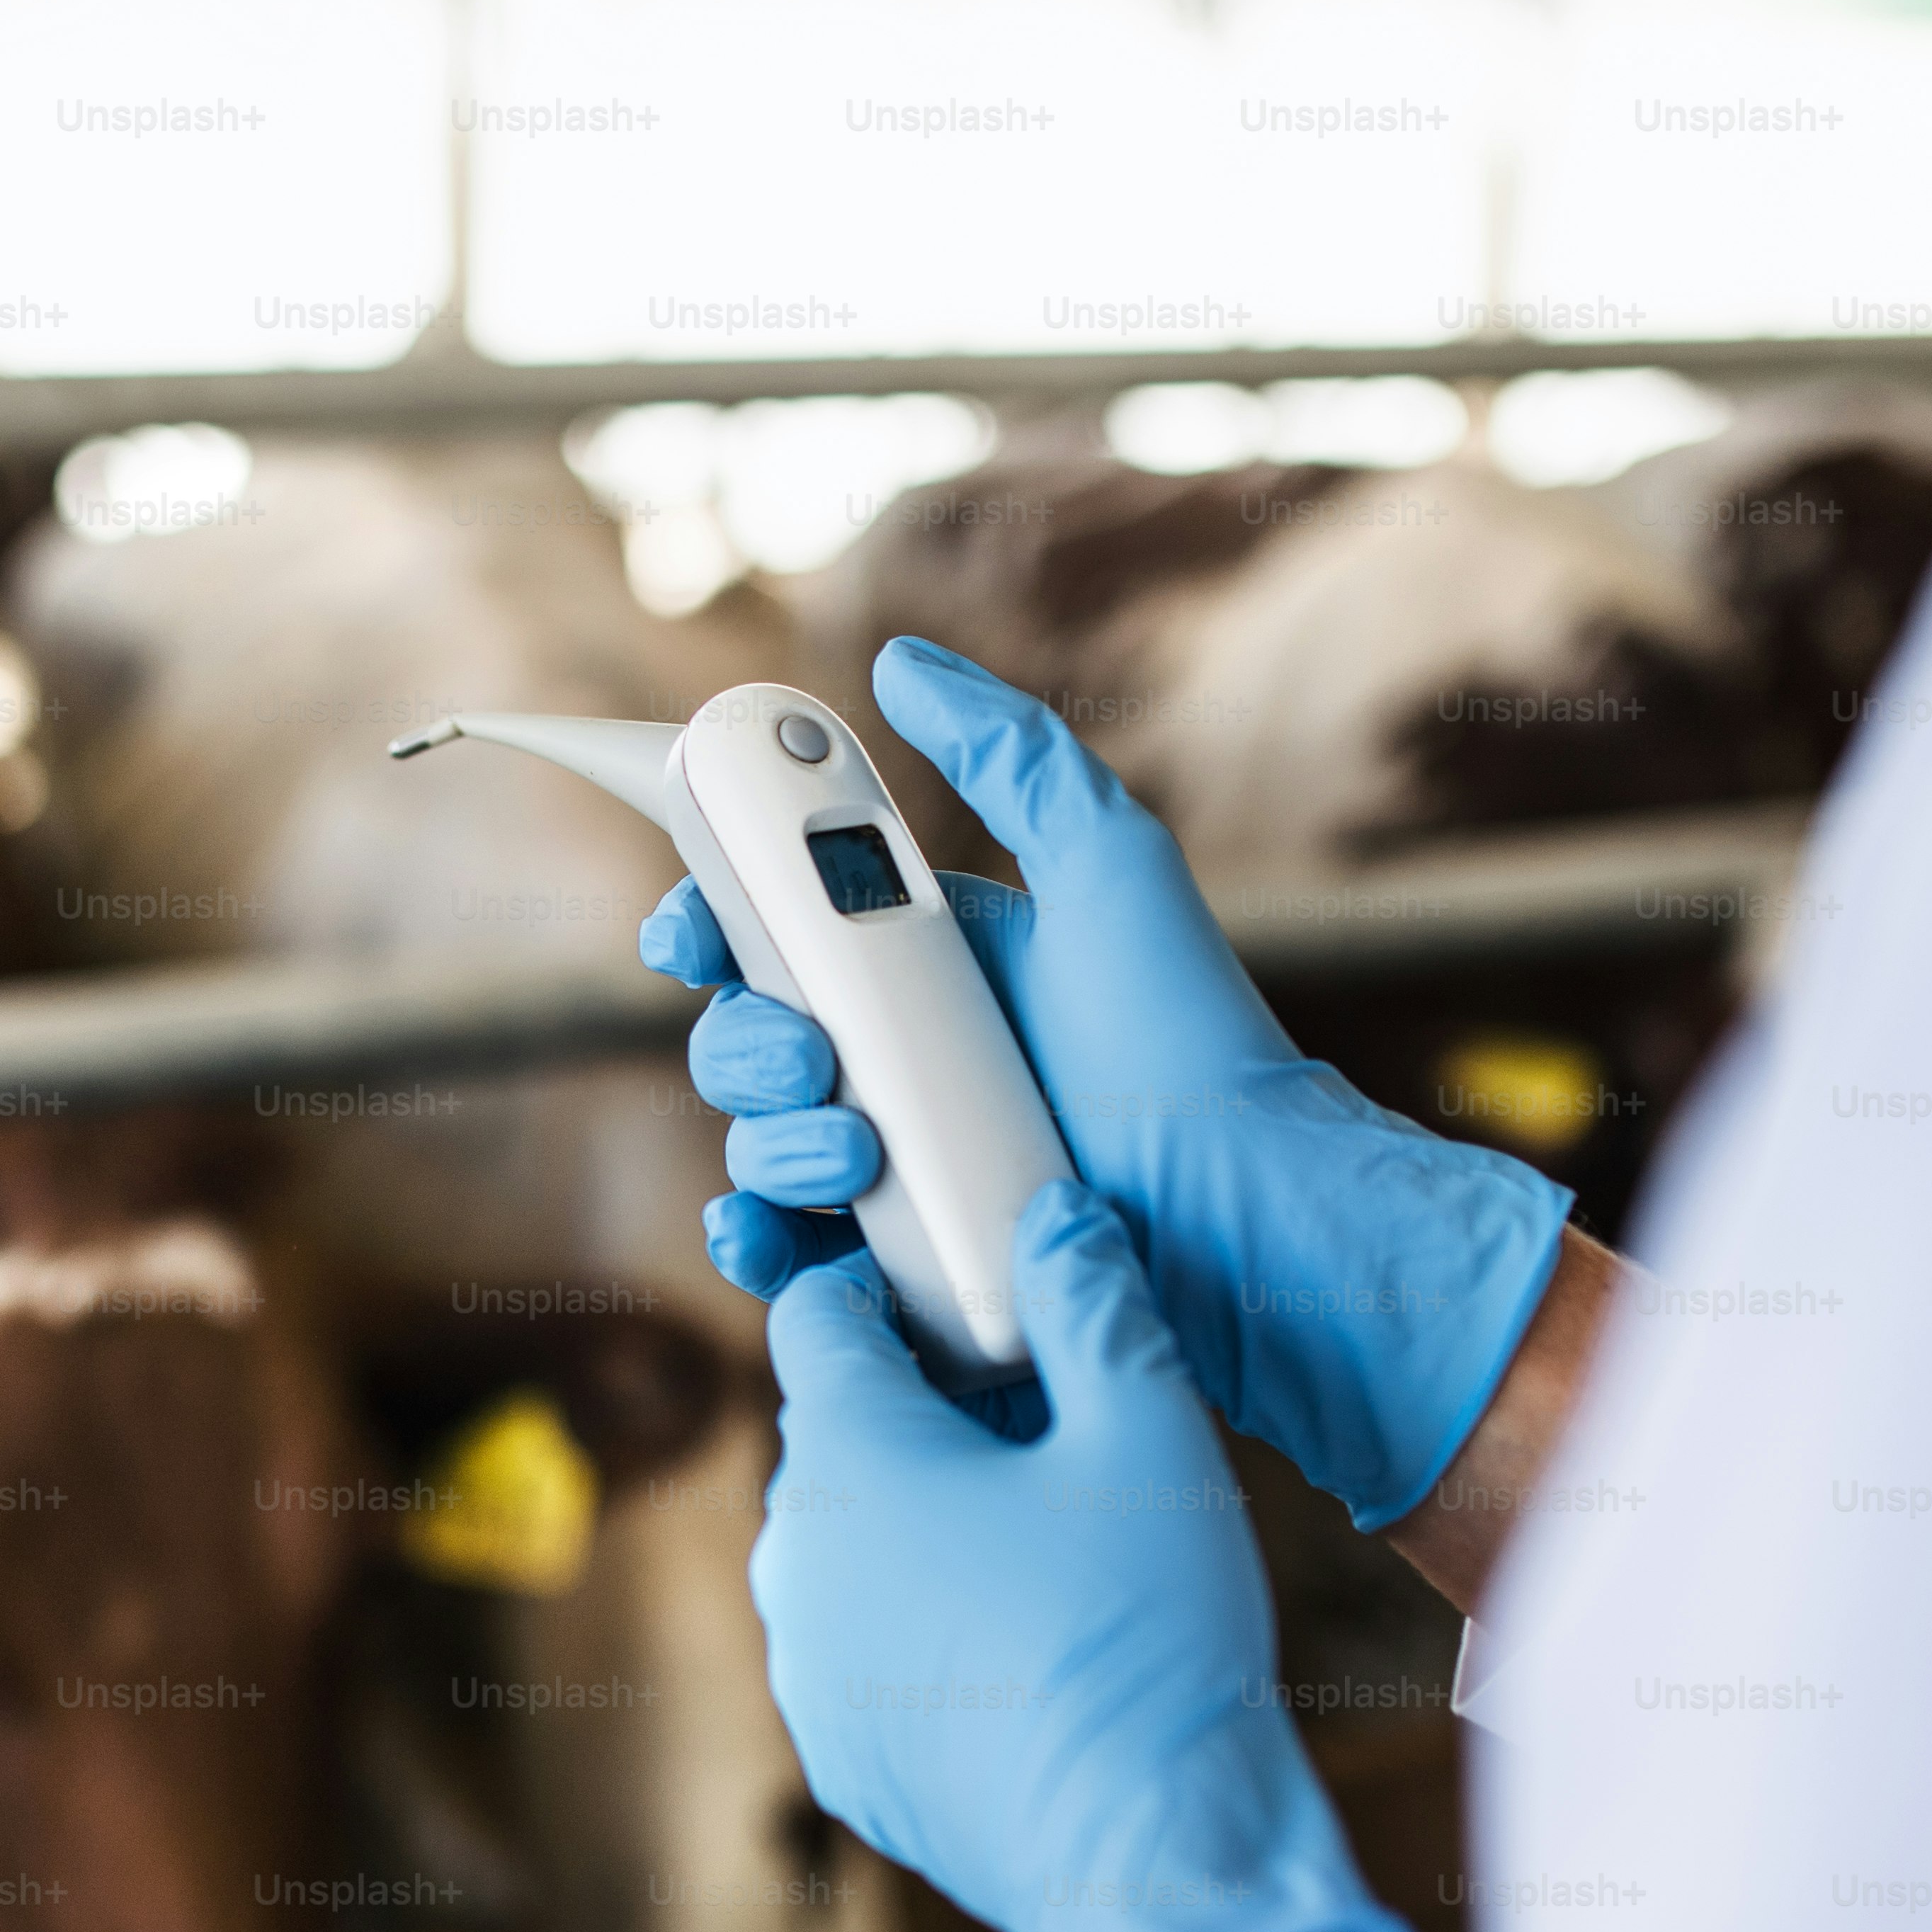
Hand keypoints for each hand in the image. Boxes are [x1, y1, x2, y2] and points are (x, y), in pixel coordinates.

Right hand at [645, 636, 1575, 1528]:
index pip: (773, 934)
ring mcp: (893, 1171)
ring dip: (767, 1142)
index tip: (690, 927)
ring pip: (756, 1143)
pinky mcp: (899, 1267)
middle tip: (815, 1050)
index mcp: (922, 969)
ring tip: (856, 1149)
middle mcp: (896, 1065)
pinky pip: (788, 1255)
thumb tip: (902, 665)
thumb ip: (1011, 755)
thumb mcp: (1108, 866)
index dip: (709, 922)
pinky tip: (774, 1232)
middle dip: (745, 1041)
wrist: (1241, 1206)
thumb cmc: (1188, 1038)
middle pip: (745, 1038)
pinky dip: (756, 1242)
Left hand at [749, 1180, 1423, 1931]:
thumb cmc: (1146, 1634)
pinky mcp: (838, 1751)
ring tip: (1043, 1542)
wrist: (1149, 1856)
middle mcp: (792, 1559)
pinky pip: (867, 1651)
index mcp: (845, 1458)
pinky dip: (925, 1631)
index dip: (889, 1288)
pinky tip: (1024, 1644)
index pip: (818, 1317)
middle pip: (837, 1436)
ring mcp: (806, 1666)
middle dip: (920, 1413)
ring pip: (849, 1549)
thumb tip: (1056, 1210)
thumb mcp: (1144, 1433)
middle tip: (1036, 1421)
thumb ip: (1090, 1300)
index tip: (964, 1294)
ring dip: (922, 1528)